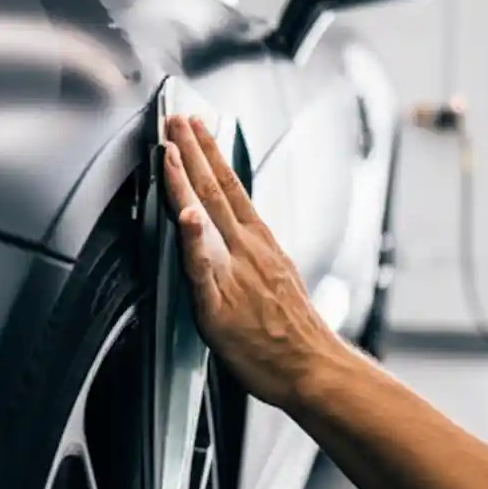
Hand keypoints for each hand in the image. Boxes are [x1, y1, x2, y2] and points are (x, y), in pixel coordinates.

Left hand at [159, 115, 354, 409]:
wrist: (316, 370)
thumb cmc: (297, 337)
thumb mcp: (281, 280)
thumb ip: (256, 256)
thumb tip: (240, 239)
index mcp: (261, 245)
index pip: (232, 187)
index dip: (211, 154)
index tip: (197, 126)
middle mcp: (248, 251)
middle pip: (216, 189)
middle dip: (193, 150)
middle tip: (176, 117)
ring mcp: (234, 274)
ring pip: (206, 216)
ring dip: (186, 179)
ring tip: (171, 148)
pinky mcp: (219, 305)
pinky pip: (201, 268)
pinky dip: (193, 238)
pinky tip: (185, 215)